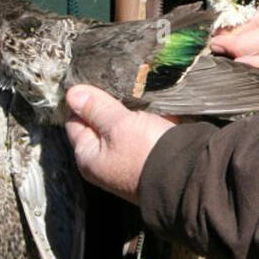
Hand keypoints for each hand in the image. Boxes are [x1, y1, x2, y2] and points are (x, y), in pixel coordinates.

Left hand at [66, 86, 173, 200]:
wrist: (186, 177)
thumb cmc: (146, 151)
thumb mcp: (118, 125)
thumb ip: (96, 109)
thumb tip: (72, 95)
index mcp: (88, 157)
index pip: (74, 122)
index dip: (84, 101)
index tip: (97, 82)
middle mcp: (104, 164)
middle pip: (99, 126)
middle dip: (110, 105)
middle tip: (121, 86)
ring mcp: (126, 164)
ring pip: (124, 129)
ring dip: (132, 113)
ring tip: (141, 96)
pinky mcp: (148, 161)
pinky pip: (143, 136)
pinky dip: (149, 123)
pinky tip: (158, 111)